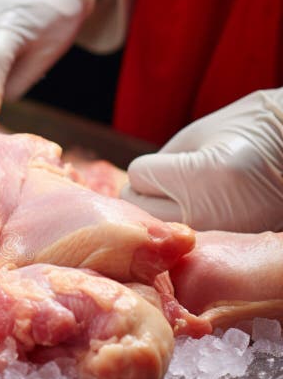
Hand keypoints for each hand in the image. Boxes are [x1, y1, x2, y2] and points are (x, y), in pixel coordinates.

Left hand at [121, 88, 282, 231]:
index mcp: (199, 176)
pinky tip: (207, 213)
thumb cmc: (250, 130)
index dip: (152, 167)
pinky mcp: (229, 248)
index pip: (137, 177)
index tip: (178, 162)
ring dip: (164, 217)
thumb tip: (128, 195)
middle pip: (137, 211)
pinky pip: (183, 242)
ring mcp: (219, 236)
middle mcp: (207, 213)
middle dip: (148, 196)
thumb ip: (157, 166)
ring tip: (192, 200)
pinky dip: (186, 229)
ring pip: (157, 232)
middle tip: (176, 185)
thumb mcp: (196, 136)